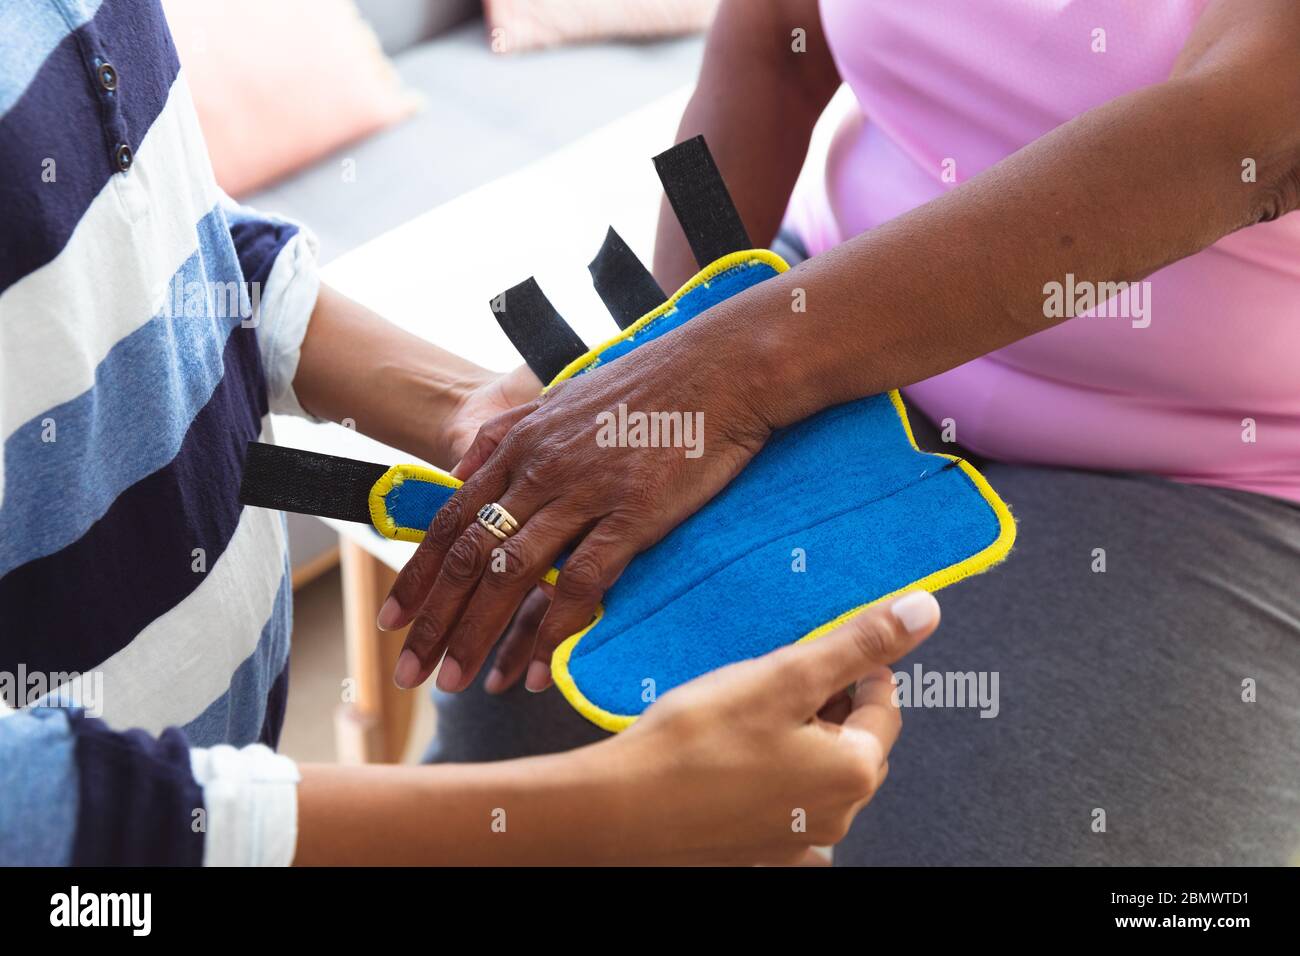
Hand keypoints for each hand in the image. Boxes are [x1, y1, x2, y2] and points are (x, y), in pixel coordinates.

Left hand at [382, 323, 775, 691]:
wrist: (722, 366)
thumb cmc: (650, 384)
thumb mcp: (561, 397)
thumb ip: (506, 431)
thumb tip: (461, 467)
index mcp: (520, 445)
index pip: (450, 521)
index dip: (416, 576)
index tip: (392, 621)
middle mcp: (540, 470)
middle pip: (469, 557)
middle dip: (433, 621)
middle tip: (411, 673)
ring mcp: (584, 491)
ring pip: (512, 577)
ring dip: (480, 636)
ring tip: (460, 685)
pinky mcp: (632, 512)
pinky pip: (580, 583)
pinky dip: (554, 632)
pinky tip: (539, 671)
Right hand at [586, 590, 939, 863]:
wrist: (619, 811)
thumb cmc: (697, 741)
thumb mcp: (785, 675)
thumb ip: (859, 644)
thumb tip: (924, 612)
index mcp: (855, 770)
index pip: (883, 704)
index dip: (858, 667)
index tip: (820, 649)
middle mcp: (837, 816)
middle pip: (852, 743)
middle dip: (826, 706)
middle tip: (777, 679)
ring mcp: (797, 842)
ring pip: (817, 775)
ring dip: (797, 742)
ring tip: (747, 717)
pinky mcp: (759, 854)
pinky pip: (784, 811)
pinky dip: (770, 784)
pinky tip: (736, 767)